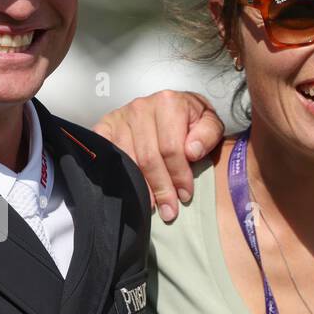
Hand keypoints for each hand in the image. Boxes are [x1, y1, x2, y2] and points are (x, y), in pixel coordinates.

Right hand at [94, 90, 224, 222]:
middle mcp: (141, 107)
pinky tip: (125, 189)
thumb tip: (192, 151)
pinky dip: (114, 173)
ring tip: (150, 205)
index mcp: (168, 103)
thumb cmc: (190, 117)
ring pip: (127, 160)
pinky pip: (106, 154)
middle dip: (160, 188)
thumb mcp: (209, 121)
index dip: (179, 176)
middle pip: (148, 158)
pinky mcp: (105, 126)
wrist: (170, 104)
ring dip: (139, 187)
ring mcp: (120, 117)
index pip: (171, 148)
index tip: (185, 195)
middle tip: (168, 210)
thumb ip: (207, 134)